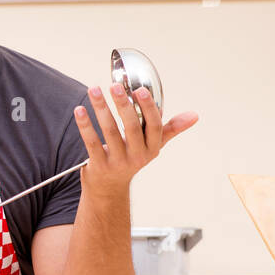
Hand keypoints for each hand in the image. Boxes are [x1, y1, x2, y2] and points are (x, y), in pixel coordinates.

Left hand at [73, 82, 197, 200]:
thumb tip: (195, 115)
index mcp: (152, 148)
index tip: (140, 89)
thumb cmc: (132, 158)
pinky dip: (85, 125)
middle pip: (131, 126)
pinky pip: (91, 142)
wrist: (109, 188)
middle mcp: (137, 156)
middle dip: (123, 104)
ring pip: (109, 131)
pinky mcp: (99, 165)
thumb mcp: (152, 146)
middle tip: (115, 86)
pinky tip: (80, 110)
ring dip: (101, 109)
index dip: (148, 107)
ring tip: (94, 89)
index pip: (154, 125)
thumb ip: (170, 129)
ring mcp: (118, 161)